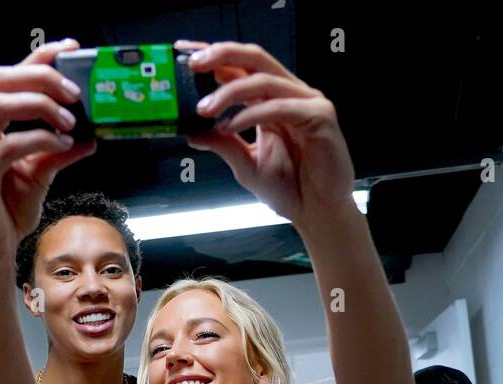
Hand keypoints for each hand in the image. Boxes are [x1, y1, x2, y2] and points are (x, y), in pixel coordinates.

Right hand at [0, 39, 96, 266]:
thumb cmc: (6, 211)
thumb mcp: (40, 172)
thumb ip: (59, 150)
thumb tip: (91, 134)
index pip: (7, 75)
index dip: (39, 58)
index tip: (71, 50)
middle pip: (1, 79)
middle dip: (43, 79)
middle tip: (76, 93)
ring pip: (0, 104)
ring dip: (41, 107)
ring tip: (70, 122)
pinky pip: (9, 145)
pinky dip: (40, 140)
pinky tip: (62, 145)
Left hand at [175, 40, 356, 231]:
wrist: (316, 213)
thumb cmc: (290, 189)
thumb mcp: (246, 165)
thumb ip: (223, 145)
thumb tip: (192, 133)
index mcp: (270, 100)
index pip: (240, 67)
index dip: (213, 54)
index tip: (183, 51)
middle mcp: (288, 94)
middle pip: (254, 59)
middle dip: (221, 55)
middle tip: (192, 64)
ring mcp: (306, 102)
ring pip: (263, 80)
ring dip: (228, 92)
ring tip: (203, 109)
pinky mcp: (319, 116)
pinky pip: (279, 107)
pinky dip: (250, 115)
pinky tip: (228, 127)